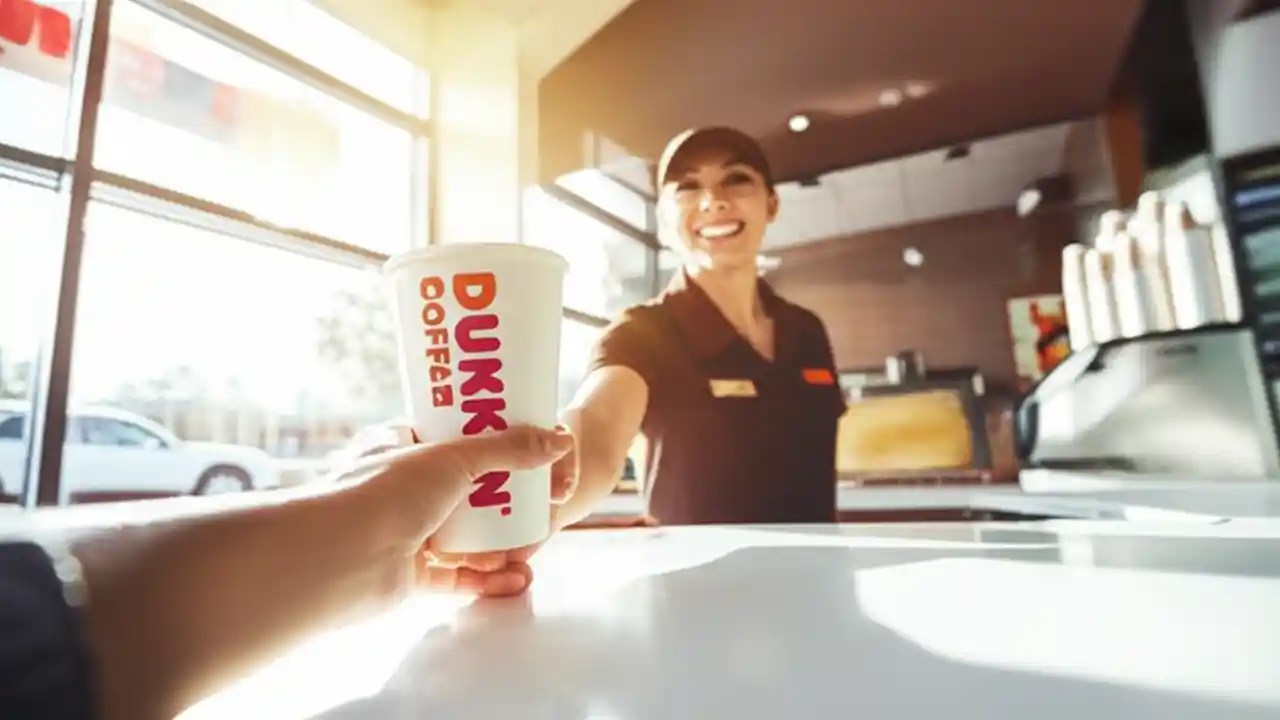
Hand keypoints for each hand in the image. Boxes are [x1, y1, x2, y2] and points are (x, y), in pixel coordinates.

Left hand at [332, 424, 572, 597]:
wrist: (337, 559)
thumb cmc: (381, 493)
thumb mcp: (453, 457)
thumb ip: (506, 449)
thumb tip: (554, 439)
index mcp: (399, 446)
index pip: (450, 437)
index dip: (488, 440)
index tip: (522, 447)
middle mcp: (399, 488)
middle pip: (464, 491)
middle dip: (503, 501)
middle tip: (538, 502)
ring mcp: (404, 531)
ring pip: (463, 537)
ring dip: (500, 545)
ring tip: (533, 547)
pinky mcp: (408, 574)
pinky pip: (456, 577)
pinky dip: (487, 580)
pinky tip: (515, 579)